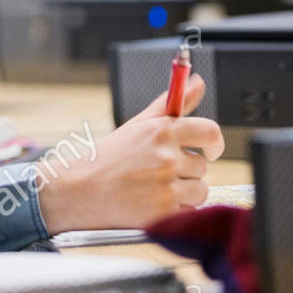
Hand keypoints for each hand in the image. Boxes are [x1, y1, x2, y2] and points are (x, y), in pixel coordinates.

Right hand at [35, 74, 223, 233]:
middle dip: (185, 171)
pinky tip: (152, 203)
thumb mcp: (137, 126)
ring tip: (153, 189)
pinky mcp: (164, 212)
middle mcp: (166, 157)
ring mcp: (166, 186)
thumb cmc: (107, 158)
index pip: (210, 132)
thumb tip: (197, 81)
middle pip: (202, 166)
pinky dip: (175, 209)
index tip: (210, 150)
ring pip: (200, 190)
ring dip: (183, 192)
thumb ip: (171, 104)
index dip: (214, 143)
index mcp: (161, 131)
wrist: (78, 190)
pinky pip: (189, 210)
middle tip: (156, 172)